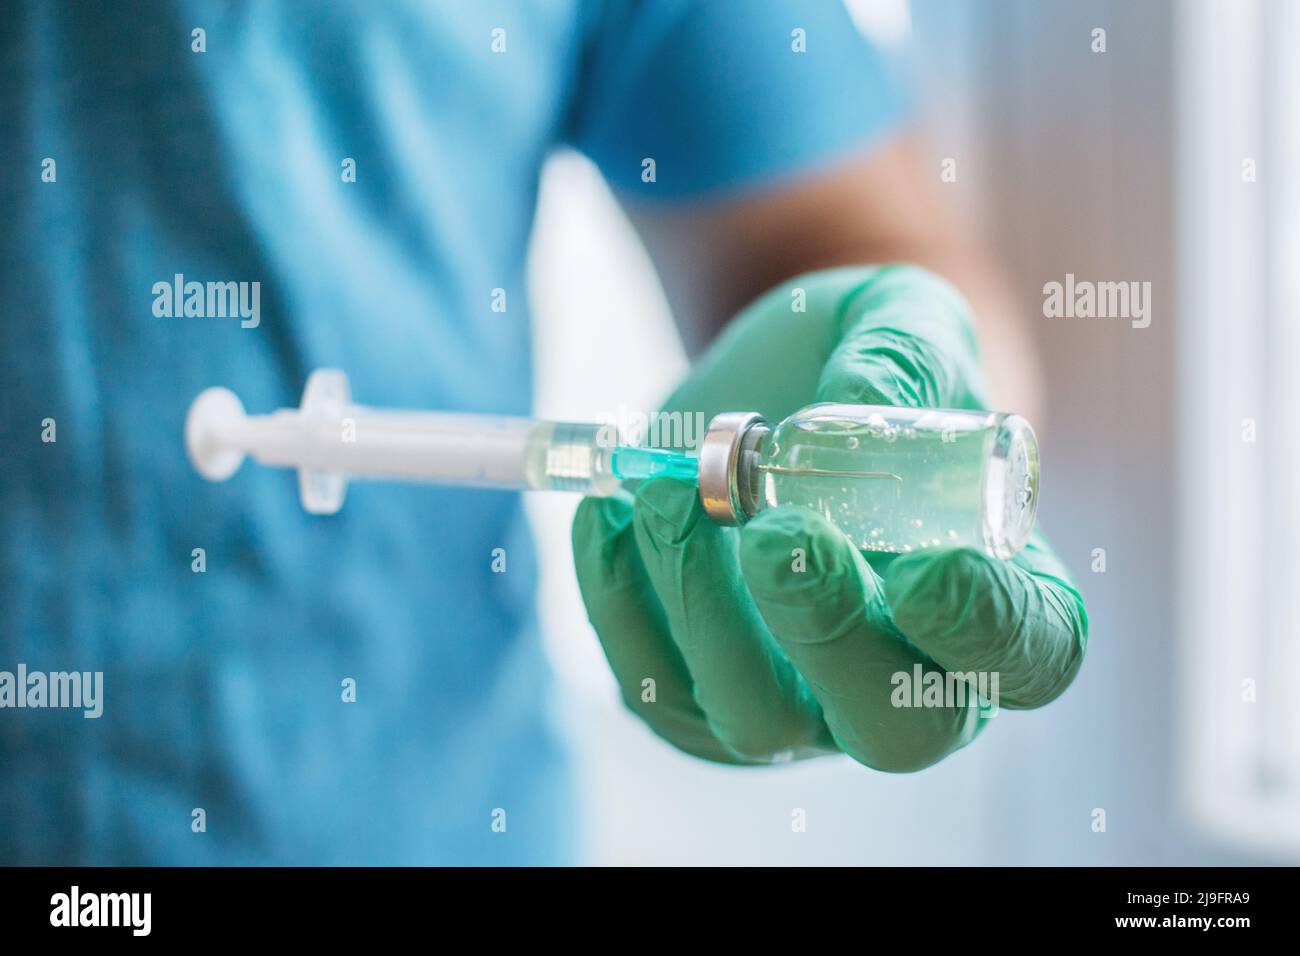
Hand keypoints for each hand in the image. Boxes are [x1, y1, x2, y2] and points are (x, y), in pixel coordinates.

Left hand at [571, 265, 1087, 769]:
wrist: (767, 382)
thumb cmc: (858, 356)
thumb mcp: (898, 315)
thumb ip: (905, 348)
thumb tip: (855, 405)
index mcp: (998, 591)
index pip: (1027, 654)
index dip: (983, 631)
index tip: (923, 567)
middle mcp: (908, 671)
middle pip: (896, 730)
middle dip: (826, 639)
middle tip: (770, 537)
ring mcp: (803, 700)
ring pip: (756, 719)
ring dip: (700, 606)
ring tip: (665, 490)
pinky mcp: (702, 694)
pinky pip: (657, 689)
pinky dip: (618, 604)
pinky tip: (610, 517)